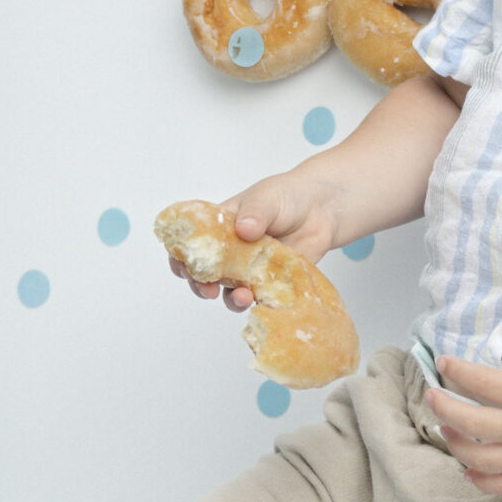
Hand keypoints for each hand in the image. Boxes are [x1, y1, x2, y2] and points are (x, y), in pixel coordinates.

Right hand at [168, 172, 339, 311]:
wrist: (321, 209)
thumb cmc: (286, 198)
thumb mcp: (266, 198)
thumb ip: (255, 213)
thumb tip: (245, 229)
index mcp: (219, 230)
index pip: (190, 246)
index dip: (181, 259)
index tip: (184, 267)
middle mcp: (230, 254)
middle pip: (205, 276)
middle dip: (201, 286)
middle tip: (208, 288)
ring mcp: (250, 270)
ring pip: (231, 292)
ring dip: (231, 299)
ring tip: (242, 296)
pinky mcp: (272, 282)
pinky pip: (262, 298)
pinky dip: (261, 304)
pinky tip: (265, 302)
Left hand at [425, 313, 501, 492]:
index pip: (484, 383)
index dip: (458, 372)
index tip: (442, 363)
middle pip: (473, 423)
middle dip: (444, 408)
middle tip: (431, 395)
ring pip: (480, 459)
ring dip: (455, 444)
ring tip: (445, 428)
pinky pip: (501, 485)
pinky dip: (478, 479)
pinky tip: (466, 467)